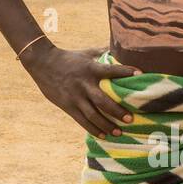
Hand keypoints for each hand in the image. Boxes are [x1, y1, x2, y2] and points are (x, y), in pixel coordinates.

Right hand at [23, 42, 141, 137]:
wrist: (42, 63)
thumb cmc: (69, 58)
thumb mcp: (86, 53)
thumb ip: (103, 52)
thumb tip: (121, 48)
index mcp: (91, 69)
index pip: (111, 70)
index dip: (126, 72)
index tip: (140, 74)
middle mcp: (84, 84)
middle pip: (102, 101)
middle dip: (117, 111)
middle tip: (130, 119)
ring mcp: (75, 97)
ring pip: (92, 115)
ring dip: (106, 125)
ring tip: (119, 132)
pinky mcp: (67, 106)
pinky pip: (82, 121)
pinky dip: (93, 129)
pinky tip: (104, 135)